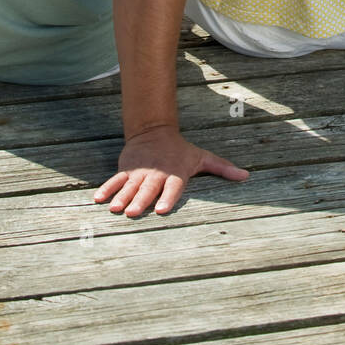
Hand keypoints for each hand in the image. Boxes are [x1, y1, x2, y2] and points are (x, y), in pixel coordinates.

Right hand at [94, 124, 249, 217]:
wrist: (155, 132)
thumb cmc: (182, 151)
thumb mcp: (202, 158)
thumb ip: (222, 168)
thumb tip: (246, 176)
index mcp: (174, 173)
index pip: (172, 187)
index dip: (168, 198)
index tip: (163, 209)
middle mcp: (156, 174)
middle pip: (148, 189)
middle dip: (140, 200)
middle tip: (133, 212)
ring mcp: (139, 172)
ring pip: (129, 186)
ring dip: (121, 197)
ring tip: (114, 209)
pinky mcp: (126, 169)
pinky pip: (115, 180)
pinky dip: (107, 189)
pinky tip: (98, 199)